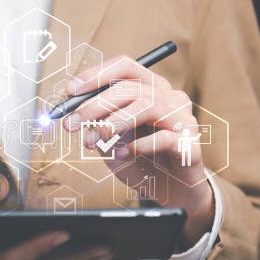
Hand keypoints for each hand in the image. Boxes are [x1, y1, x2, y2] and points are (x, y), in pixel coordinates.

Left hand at [63, 55, 213, 246]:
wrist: (171, 191)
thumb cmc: (140, 159)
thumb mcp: (110, 138)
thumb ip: (95, 122)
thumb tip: (70, 112)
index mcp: (150, 87)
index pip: (125, 67)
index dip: (96, 75)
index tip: (70, 91)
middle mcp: (169, 96)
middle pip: (131, 87)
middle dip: (95, 105)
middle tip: (72, 123)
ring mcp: (182, 118)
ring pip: (148, 105)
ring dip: (114, 122)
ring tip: (95, 140)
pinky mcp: (189, 143)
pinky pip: (164, 137)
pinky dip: (139, 145)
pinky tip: (124, 154)